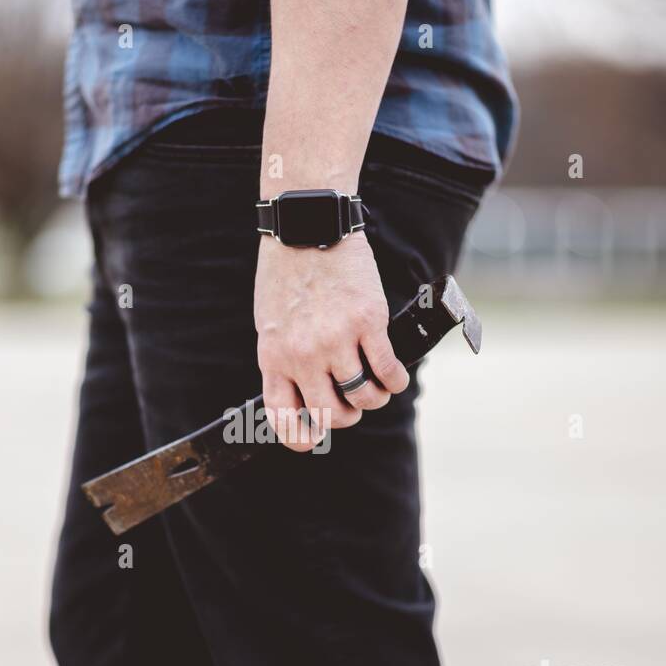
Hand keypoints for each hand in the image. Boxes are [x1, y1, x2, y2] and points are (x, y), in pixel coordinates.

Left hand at [253, 231, 409, 452]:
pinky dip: (395, 380)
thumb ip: (284, 358)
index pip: (284, 418)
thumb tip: (304, 392)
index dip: (302, 438)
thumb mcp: (270, 322)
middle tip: (353, 403)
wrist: (307, 227)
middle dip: (346, 417)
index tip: (315, 437)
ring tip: (377, 388)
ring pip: (363, 397)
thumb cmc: (286, 274)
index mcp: (274, 358)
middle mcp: (303, 356)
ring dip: (375, 399)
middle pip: (331, 415)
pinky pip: (387, 370)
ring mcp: (336, 341)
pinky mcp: (368, 323)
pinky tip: (395, 377)